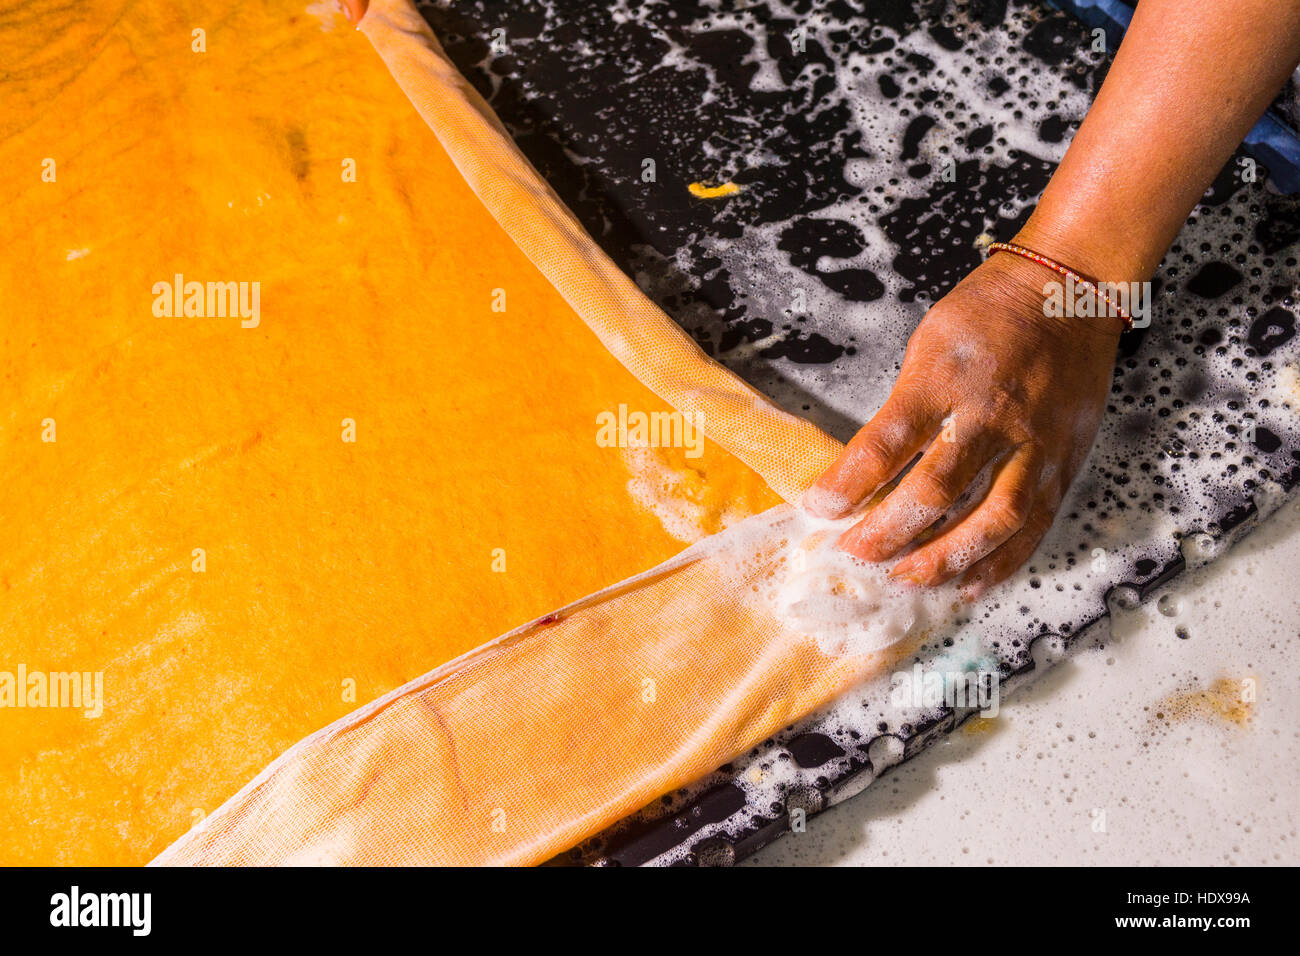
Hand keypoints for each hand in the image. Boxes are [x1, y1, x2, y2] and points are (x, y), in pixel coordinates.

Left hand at [804, 251, 1121, 598]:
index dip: (849, 484)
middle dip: (890, 532)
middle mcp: (991, 416)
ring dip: (946, 559)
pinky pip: (1033, 526)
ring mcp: (1034, 444)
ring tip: (908, 579)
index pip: (887, 442)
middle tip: (856, 553)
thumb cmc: (988, 316)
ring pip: (993, 519)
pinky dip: (999, 562)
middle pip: (937, 490)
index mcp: (946, 379)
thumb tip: (866, 470)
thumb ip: (904, 408)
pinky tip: (968, 583)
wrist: (1069, 294)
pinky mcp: (1063, 463)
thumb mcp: (928, 346)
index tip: (819, 510)